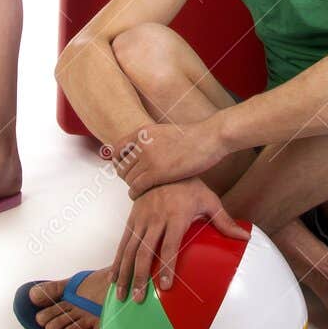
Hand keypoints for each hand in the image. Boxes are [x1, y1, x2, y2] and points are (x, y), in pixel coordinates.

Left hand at [110, 119, 224, 197]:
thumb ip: (151, 140)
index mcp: (143, 132)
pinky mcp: (156, 173)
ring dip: (131, 186)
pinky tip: (138, 196)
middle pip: (121, 165)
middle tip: (133, 182)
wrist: (210, 138)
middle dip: (125, 176)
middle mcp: (142, 144)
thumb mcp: (165, 132)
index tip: (125, 170)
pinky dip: (135, 193)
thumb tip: (143, 151)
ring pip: (128, 178)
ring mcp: (148, 158)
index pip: (117, 149)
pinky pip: (136, 187)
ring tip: (137, 190)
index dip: (118, 162)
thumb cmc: (194, 137)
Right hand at [111, 179, 248, 300]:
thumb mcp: (210, 200)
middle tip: (139, 299)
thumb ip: (225, 221)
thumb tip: (245, 237)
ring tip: (124, 295)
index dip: (168, 267)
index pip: (170, 246)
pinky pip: (123, 242)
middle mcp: (156, 218)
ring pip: (130, 249)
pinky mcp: (132, 217)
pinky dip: (117, 261)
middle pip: (145, 251)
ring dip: (125, 273)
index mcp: (176, 216)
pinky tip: (115, 278)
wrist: (164, 163)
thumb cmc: (191, 185)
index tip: (166, 287)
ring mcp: (141, 218)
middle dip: (140, 277)